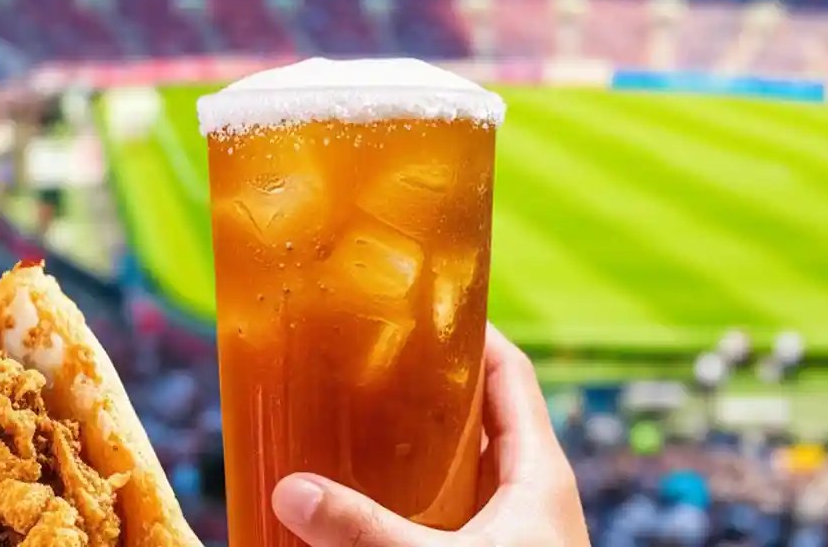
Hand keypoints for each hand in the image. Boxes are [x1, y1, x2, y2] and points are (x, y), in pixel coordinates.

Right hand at [271, 324, 588, 545]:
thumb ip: (364, 530)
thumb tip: (288, 490)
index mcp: (540, 471)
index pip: (509, 372)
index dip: (467, 331)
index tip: (411, 304)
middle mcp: (529, 492)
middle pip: (477, 413)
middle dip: (421, 388)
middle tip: (358, 363)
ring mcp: (509, 528)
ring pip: (459, 464)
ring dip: (411, 443)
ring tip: (349, 419)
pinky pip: (447, 509)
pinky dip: (410, 494)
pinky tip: (363, 496)